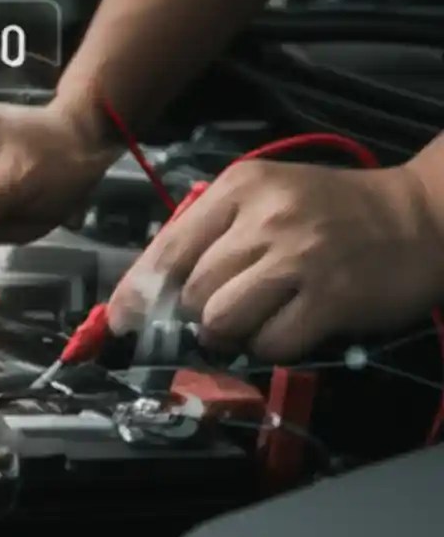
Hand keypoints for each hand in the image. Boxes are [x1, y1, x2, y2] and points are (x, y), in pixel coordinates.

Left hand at [108, 160, 443, 362]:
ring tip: (255, 321)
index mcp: (238, 188)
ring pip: (222, 320)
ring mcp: (299, 257)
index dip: (138, 294)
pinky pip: (270, 343)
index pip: (166, 250)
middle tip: (221, 315)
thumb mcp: (264, 200)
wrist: (421, 215)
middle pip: (192, 293)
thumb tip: (148, 291)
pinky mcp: (330, 297)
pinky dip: (270, 348)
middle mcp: (265, 217)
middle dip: (196, 316)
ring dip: (229, 335)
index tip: (122, 320)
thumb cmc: (331, 212)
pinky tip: (289, 327)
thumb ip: (208, 236)